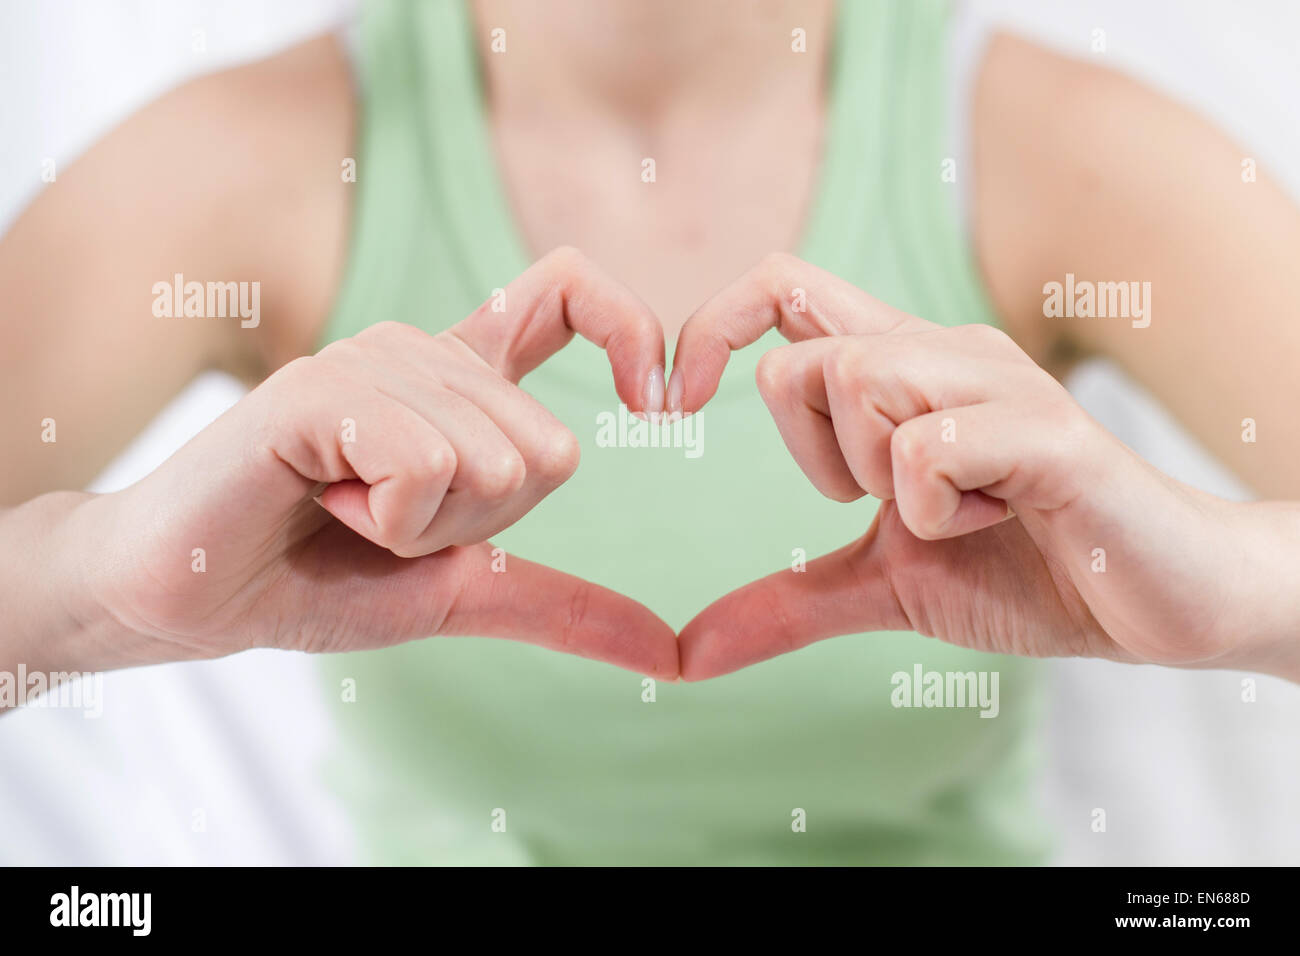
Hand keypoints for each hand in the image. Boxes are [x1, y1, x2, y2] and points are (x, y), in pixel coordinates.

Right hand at [67, 248, 677, 676]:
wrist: (191, 597)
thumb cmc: (315, 579)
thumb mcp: (462, 592)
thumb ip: (559, 605)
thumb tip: (670, 656)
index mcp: (461, 383)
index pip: (569, 293)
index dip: (628, 329)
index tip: (654, 405)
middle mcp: (425, 354)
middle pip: (551, 449)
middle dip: (478, 525)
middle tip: (383, 521)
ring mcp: (372, 360)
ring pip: (493, 463)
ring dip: (420, 530)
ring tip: (341, 511)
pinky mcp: (320, 388)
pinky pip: (426, 467)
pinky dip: (385, 521)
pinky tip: (317, 501)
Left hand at [673, 254, 1298, 680]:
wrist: (1159, 601)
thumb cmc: (1028, 569)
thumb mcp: (883, 587)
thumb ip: (787, 602)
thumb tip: (685, 652)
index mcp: (900, 370)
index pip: (781, 285)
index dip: (712, 328)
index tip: (674, 406)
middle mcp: (944, 352)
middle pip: (807, 358)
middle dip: (821, 459)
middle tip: (896, 505)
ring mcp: (998, 383)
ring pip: (862, 380)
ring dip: (885, 481)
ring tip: (961, 511)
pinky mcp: (1047, 433)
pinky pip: (931, 446)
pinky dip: (939, 509)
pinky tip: (998, 519)